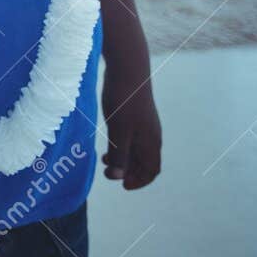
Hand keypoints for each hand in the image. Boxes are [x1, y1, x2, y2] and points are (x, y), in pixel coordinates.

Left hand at [101, 59, 160, 189]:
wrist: (128, 69)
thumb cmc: (123, 101)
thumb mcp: (118, 131)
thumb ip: (119, 155)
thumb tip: (117, 178)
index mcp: (151, 141)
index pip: (152, 170)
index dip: (139, 181)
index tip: (123, 186)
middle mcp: (151, 134)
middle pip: (144, 161)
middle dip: (129, 171)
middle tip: (110, 175)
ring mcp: (144, 123)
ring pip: (137, 148)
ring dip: (124, 158)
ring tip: (105, 161)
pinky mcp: (136, 113)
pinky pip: (132, 136)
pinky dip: (122, 144)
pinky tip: (108, 142)